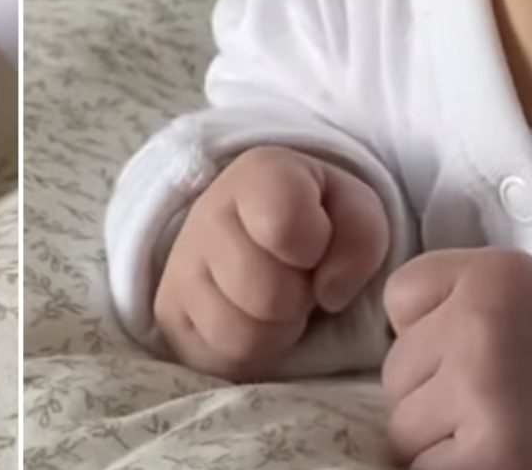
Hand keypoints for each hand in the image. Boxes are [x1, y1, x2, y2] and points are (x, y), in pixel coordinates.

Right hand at [153, 145, 390, 379]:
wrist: (261, 234)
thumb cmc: (317, 222)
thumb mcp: (356, 212)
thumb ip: (361, 238)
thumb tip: (329, 294)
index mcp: (259, 174)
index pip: (284, 223)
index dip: (316, 246)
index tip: (316, 246)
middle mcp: (207, 214)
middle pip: (268, 294)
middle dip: (297, 297)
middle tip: (297, 281)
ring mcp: (181, 267)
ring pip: (242, 334)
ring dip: (275, 329)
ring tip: (278, 302)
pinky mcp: (170, 317)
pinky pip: (220, 356)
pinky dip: (250, 350)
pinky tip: (254, 319)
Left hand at [381, 248, 531, 469]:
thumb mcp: (515, 291)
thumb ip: (447, 295)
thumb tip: (379, 336)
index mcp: (492, 273)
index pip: (399, 298)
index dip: (432, 332)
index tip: (481, 346)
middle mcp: (482, 323)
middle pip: (396, 372)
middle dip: (434, 393)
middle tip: (497, 398)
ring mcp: (483, 392)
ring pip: (404, 428)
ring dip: (440, 440)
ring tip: (500, 430)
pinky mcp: (490, 458)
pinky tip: (498, 457)